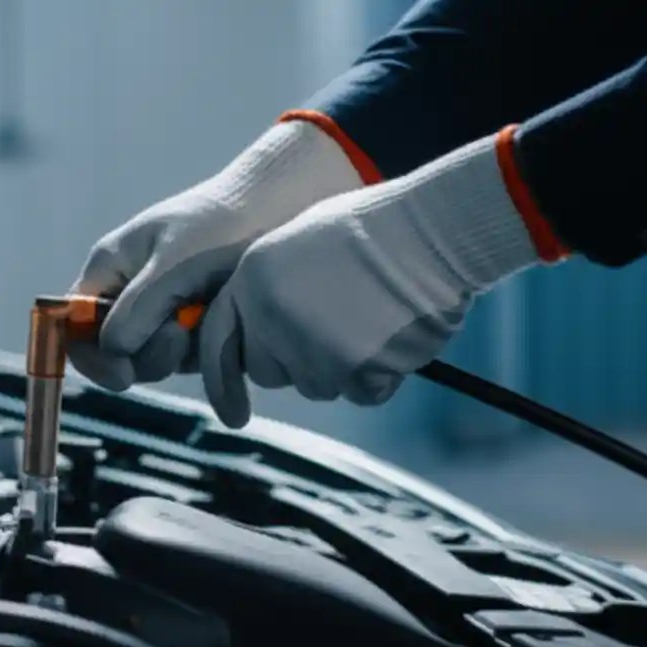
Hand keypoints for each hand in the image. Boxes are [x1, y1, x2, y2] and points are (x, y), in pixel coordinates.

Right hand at [69, 118, 365, 390]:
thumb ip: (138, 308)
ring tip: (207, 316)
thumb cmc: (219, 224)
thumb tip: (113, 352)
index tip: (123, 375)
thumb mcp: (174, 262)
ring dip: (178, 353)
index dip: (90, 355)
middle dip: (145, 354)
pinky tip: (223, 320)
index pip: (73, 324)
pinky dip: (204, 349)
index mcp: (110, 269)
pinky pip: (188, 358)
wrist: (281, 209)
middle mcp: (130, 293)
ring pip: (152, 360)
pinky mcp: (196, 326)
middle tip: (179, 334)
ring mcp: (162, 312)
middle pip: (114, 352)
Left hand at [200, 133, 544, 426]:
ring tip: (368, 320)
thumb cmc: (371, 229)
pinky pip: (361, 394)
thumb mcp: (294, 247)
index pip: (217, 344)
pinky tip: (391, 335)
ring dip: (340, 368)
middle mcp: (270, 317)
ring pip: (314, 387)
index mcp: (250, 282)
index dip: (222, 384)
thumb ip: (265, 293)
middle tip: (332, 331)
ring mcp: (310, 346)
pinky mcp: (353, 368)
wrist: (429, 232)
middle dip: (294, 365)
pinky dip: (379, 377)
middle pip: (267, 374)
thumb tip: (256, 337)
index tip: (233, 416)